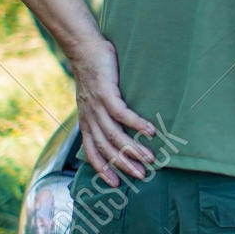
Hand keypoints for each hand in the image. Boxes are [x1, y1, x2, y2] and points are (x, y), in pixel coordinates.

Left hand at [69, 38, 156, 186]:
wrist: (84, 50)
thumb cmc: (94, 74)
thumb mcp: (93, 99)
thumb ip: (101, 115)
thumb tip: (118, 129)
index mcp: (87, 122)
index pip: (92, 151)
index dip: (102, 169)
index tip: (115, 183)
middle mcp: (90, 118)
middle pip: (106, 147)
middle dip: (123, 164)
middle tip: (141, 176)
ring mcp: (97, 106)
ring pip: (114, 134)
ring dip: (132, 148)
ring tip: (150, 158)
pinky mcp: (106, 93)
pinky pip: (121, 114)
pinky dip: (136, 124)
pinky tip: (150, 131)